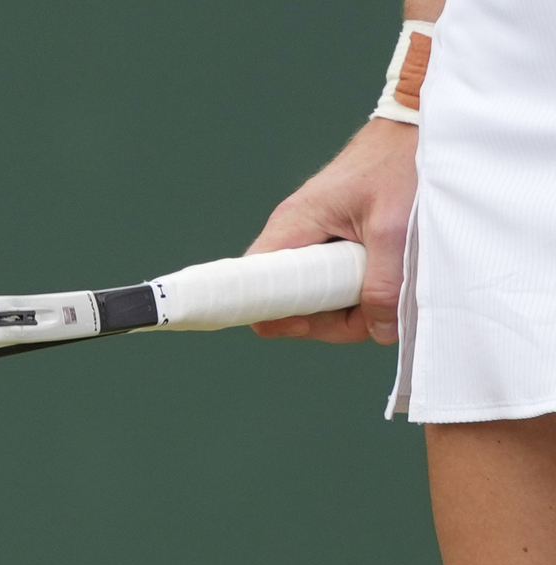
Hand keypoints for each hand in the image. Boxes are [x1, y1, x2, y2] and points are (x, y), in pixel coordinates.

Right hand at [247, 118, 417, 343]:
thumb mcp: (395, 230)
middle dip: (327, 318)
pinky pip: (332, 279)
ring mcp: (313, 238)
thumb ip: (384, 286)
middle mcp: (295, 234)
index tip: (308, 323)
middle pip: (287, 300)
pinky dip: (357, 291)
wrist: (418, 124)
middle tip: (371, 314)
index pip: (254, 283)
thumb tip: (377, 330)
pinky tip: (386, 280)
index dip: (272, 313)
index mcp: (294, 225)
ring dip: (348, 308)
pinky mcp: (333, 240)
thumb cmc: (401, 163)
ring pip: (314, 295)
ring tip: (388, 294)